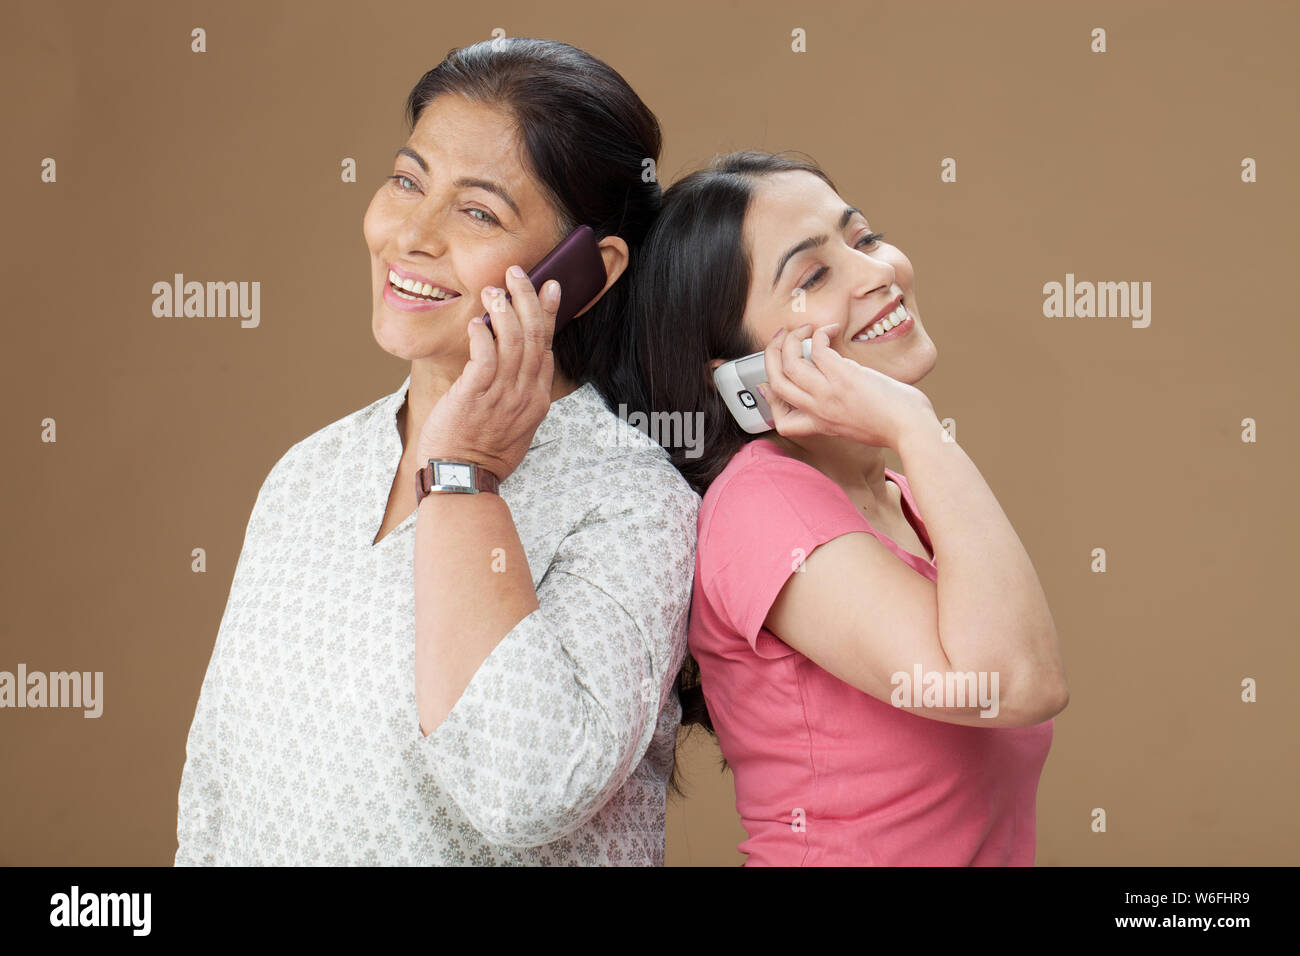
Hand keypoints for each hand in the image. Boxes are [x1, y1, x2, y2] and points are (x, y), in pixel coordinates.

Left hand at [415, 265, 561, 481]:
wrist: (464, 479)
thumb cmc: (483, 455)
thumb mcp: (516, 427)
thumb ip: (518, 395)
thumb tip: (511, 366)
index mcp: (536, 399)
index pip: (548, 347)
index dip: (549, 314)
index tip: (548, 288)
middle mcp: (524, 394)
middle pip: (535, 335)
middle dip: (528, 298)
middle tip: (517, 273)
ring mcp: (502, 394)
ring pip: (513, 339)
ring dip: (503, 309)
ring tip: (492, 290)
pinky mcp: (475, 394)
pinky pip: (484, 354)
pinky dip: (482, 334)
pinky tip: (476, 324)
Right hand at [756, 322, 936, 448]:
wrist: (910, 428)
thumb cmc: (894, 427)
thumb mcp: (858, 428)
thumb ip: (843, 415)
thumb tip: (846, 396)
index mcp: (821, 424)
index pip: (781, 421)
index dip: (770, 399)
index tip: (773, 382)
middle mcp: (819, 410)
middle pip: (776, 382)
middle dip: (771, 355)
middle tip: (780, 339)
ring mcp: (828, 393)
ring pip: (789, 363)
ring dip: (791, 339)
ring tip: (804, 329)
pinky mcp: (843, 376)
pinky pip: (817, 348)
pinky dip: (821, 333)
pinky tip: (831, 329)